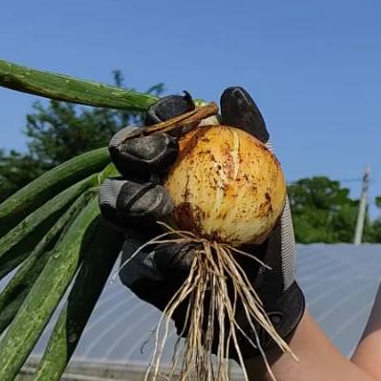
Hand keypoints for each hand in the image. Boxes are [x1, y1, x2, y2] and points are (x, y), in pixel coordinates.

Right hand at [97, 86, 304, 355]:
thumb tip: (232, 92)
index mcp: (176, 156)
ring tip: (161, 208)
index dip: (160, 117)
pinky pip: (136, 259)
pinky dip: (160, 256)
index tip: (180, 125)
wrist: (266, 288)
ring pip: (112, 202)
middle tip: (161, 156)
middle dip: (134, 149)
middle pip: (122, 155)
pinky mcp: (136, 268)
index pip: (158, 123)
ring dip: (132, 199)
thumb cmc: (262, 223)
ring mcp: (134, 226)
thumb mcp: (267, 179)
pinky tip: (184, 256)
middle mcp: (147, 184)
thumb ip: (251, 134)